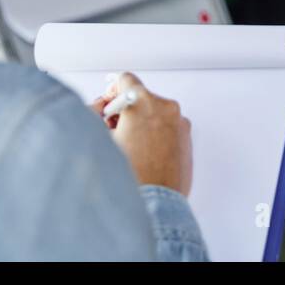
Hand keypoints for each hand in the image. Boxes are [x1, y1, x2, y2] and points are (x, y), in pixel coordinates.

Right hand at [92, 72, 192, 195]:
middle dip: (125, 111)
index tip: (108, 103)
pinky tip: (144, 154)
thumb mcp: (101, 140)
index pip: (125, 80)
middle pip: (141, 97)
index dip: (112, 91)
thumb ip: (97, 116)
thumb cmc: (129, 176)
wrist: (154, 205)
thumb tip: (100, 109)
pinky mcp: (187, 138)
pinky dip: (156, 134)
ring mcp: (180, 123)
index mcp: (143, 102)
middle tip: (112, 130)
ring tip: (129, 147)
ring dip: (141, 122)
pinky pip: (168, 127)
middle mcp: (166, 107)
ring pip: (155, 113)